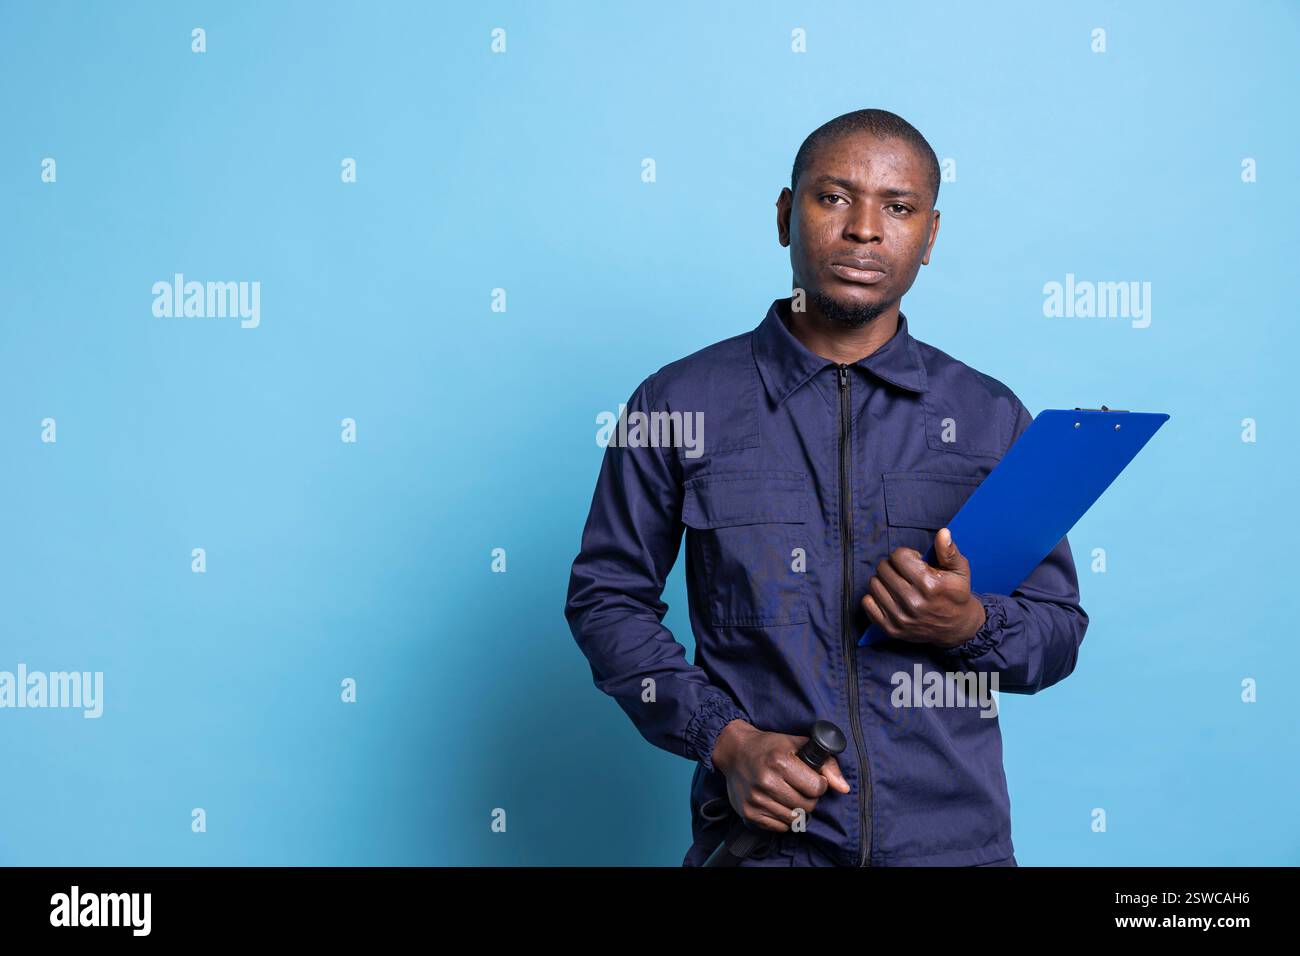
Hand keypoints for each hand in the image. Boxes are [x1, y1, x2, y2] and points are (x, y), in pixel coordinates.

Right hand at [710, 720, 850, 832]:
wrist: (734, 751)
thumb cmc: (770, 747)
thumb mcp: (798, 745)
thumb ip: (826, 764)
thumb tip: (844, 788)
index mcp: (780, 761)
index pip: (817, 788)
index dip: (819, 784)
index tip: (811, 777)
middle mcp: (766, 781)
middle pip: (807, 806)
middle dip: (809, 798)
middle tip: (800, 787)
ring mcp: (756, 798)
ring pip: (794, 818)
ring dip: (796, 809)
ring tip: (788, 794)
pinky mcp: (748, 812)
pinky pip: (779, 827)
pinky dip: (783, 818)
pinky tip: (777, 802)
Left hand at [861, 527, 985, 648]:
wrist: (955, 627)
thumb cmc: (956, 594)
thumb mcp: (960, 571)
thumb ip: (949, 551)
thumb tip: (943, 533)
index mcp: (929, 585)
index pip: (898, 556)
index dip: (907, 554)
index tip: (916, 562)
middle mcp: (912, 602)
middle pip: (883, 568)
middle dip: (893, 566)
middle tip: (906, 573)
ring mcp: (900, 617)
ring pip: (874, 584)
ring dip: (883, 580)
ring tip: (898, 584)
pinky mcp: (890, 628)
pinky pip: (867, 603)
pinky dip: (874, 596)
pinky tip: (889, 596)